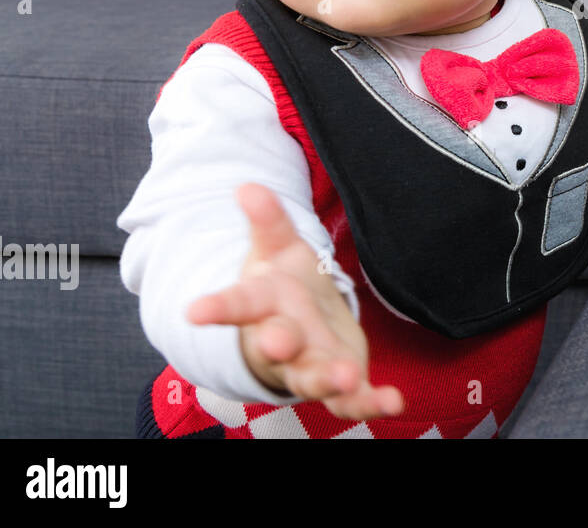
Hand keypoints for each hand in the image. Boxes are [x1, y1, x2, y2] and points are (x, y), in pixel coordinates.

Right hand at [186, 182, 403, 421]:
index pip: (238, 302)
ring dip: (329, 380)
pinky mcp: (340, 383)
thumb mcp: (277, 249)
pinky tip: (394, 401)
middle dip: (278, 344)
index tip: (194, 311)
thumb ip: (268, 221)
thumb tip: (248, 186)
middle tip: (278, 343)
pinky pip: (353, 400)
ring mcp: (310, 365)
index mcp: (263, 305)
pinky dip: (372, 402)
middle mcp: (283, 340)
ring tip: (348, 378)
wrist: (297, 330)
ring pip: (313, 378)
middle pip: (277, 344)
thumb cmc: (283, 286)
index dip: (217, 307)